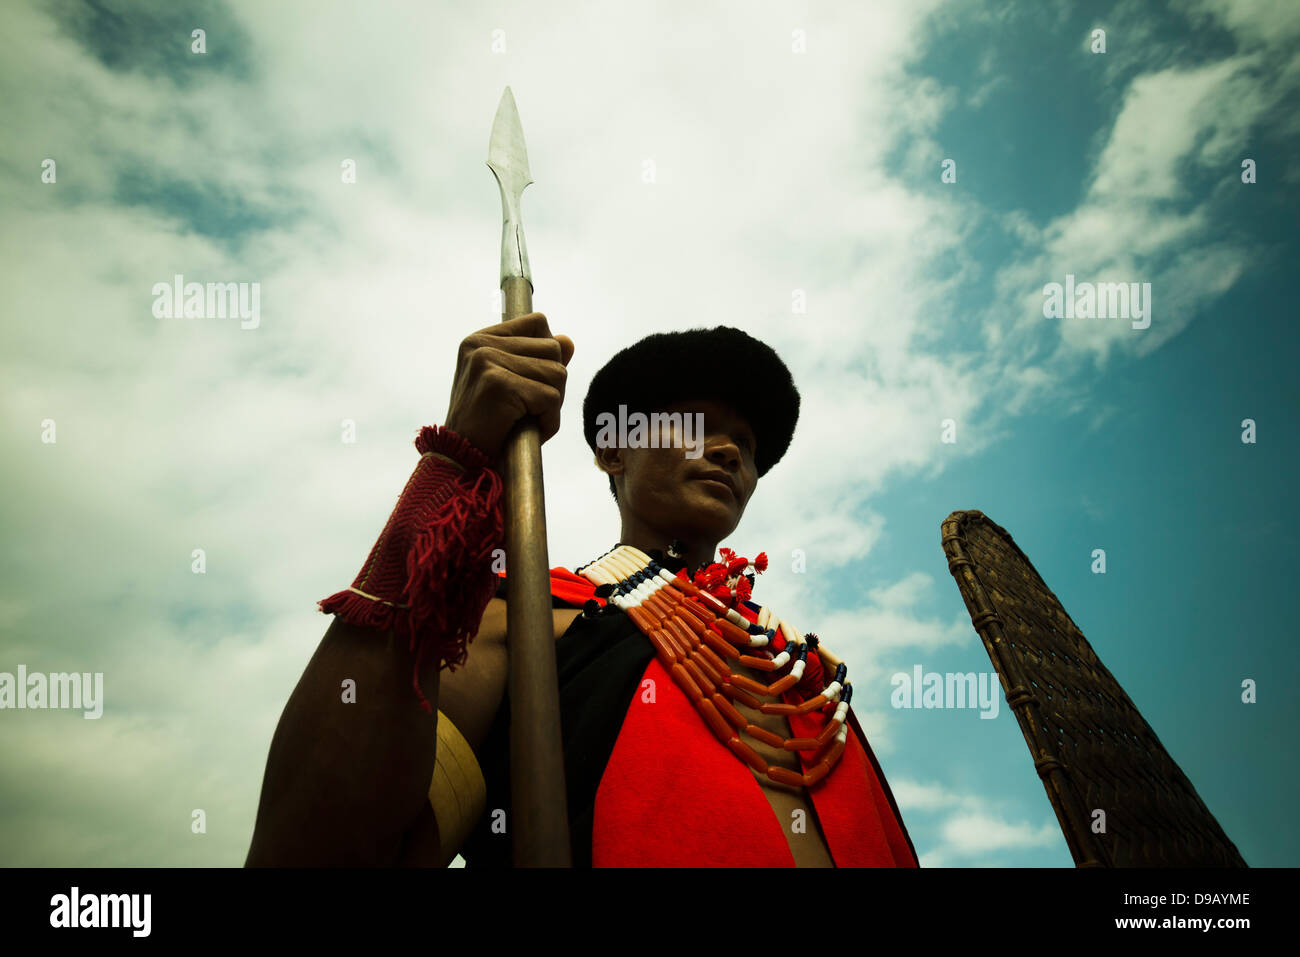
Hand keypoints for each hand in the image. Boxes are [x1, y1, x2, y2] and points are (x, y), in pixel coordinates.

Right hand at [444, 313, 574, 460]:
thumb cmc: (486, 428)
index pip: (538, 323)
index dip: (547, 355)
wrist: (458, 462)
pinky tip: (525, 432)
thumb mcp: (511, 386)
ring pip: (557, 373)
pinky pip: (551, 398)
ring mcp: (487, 361)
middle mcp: (481, 344)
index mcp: (480, 339)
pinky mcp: (498, 384)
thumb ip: (538, 360)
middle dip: (552, 384)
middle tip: (527, 410)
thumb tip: (568, 341)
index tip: (529, 383)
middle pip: (553, 349)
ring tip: (524, 421)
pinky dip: (548, 422)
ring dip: (551, 406)